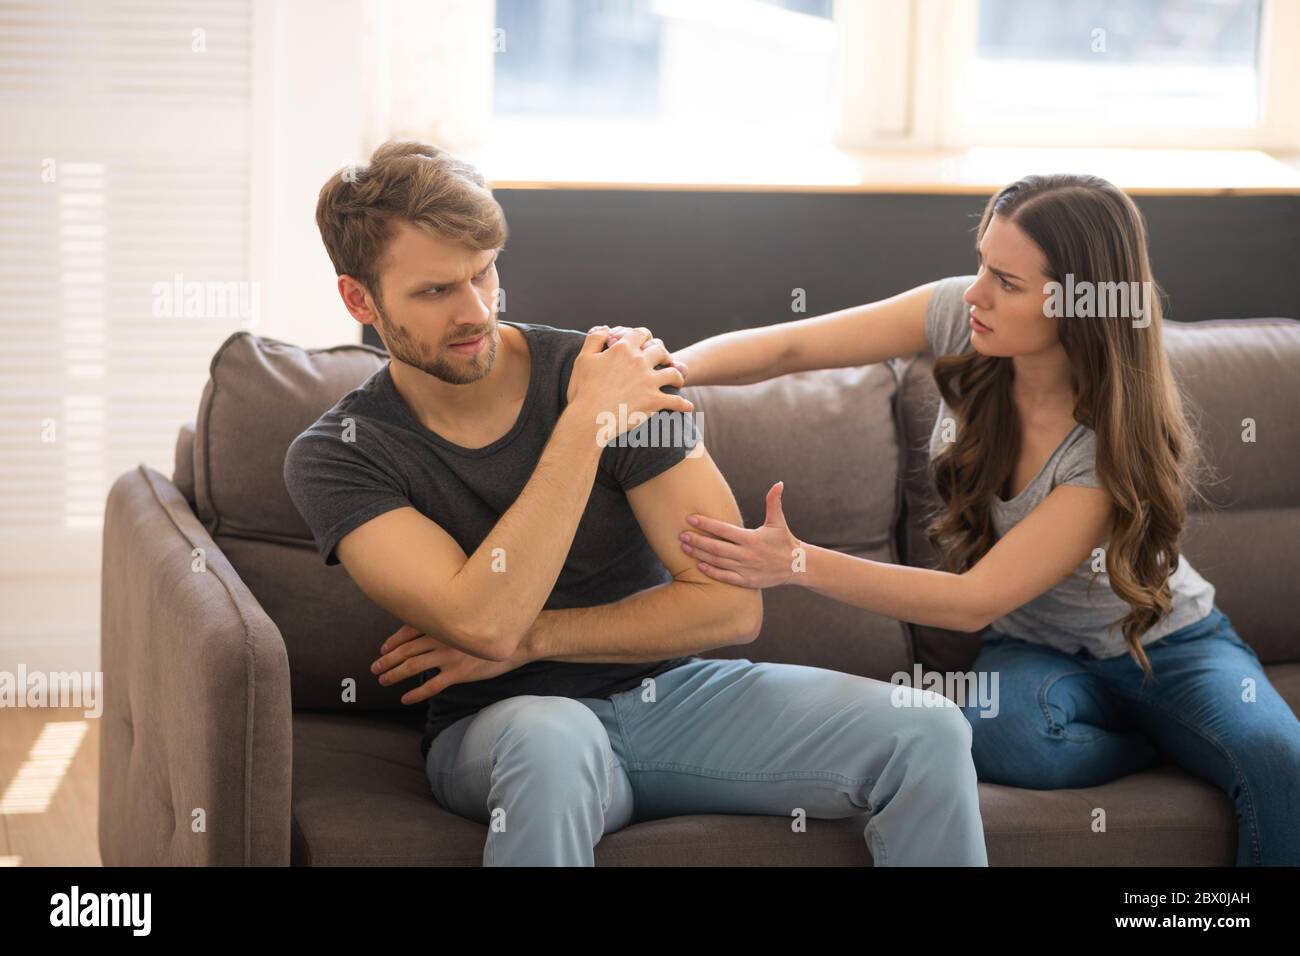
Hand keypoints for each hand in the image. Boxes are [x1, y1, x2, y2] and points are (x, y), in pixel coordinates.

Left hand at [371, 624, 525, 703]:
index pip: (409, 631)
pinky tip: (405, 698)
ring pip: (414, 667)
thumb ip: (449, 625)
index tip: (383, 648)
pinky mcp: (459, 673)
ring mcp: (450, 657)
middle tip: (375, 667)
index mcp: (444, 624)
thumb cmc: (494, 629)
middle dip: (387, 659)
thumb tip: (430, 628)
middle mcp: (443, 638)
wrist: (517, 641)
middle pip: (407, 650)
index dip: (393, 641)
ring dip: (395, 674)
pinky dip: (416, 693)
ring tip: (383, 680)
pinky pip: (432, 686)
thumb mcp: (469, 621)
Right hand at [567, 326, 692, 440]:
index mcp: (623, 349)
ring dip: (677, 376)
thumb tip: (604, 327)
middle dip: (663, 354)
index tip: (646, 341)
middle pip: (660, 351)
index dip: (644, 336)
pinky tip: (689, 407)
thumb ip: (594, 339)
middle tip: (664, 360)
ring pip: (673, 373)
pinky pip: (676, 402)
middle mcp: (639, 362)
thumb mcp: (583, 359)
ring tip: (678, 380)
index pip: (640, 334)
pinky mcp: (655, 401)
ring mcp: (649, 382)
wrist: (589, 418)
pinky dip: (684, 404)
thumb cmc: (583, 390)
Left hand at [679, 481, 802, 588]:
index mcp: (751, 539)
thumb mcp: (778, 521)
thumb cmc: (784, 541)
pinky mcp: (747, 581)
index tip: (691, 519)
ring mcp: (746, 569)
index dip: (706, 524)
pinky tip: (699, 566)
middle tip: (681, 535)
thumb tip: (779, 483)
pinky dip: (712, 572)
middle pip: (716, 547)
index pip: (724, 530)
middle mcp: (747, 555)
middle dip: (697, 541)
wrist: (796, 566)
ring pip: (718, 562)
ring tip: (684, 547)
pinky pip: (725, 577)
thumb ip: (774, 502)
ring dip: (699, 555)